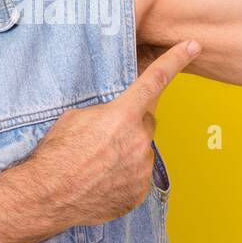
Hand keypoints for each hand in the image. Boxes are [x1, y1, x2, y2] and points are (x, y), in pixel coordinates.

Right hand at [27, 40, 202, 228]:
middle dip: (131, 125)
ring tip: (98, 163)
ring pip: (142, 151)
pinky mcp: (139, 191)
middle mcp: (138, 140)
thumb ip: (105, 111)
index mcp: (122, 115)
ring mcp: (141, 168)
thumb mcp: (75, 118)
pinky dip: (125, 175)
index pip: (155, 80)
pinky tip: (102, 179)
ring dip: (127, 152)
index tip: (193, 46)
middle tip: (104, 137)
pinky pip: (138, 176)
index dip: (176, 60)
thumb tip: (115, 116)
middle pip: (146, 122)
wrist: (48, 196)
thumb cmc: (56, 154)